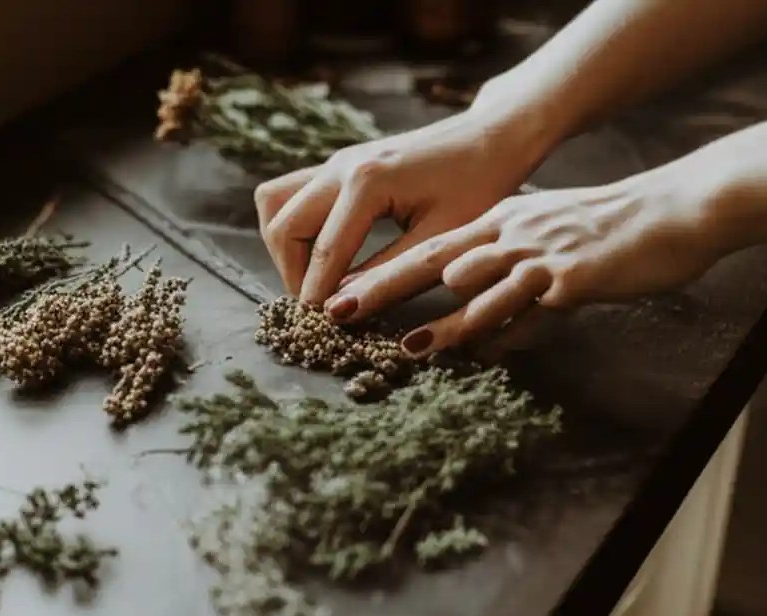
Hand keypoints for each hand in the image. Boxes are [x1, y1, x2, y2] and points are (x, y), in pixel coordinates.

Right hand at [253, 89, 556, 303]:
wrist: (491, 136)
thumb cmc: (479, 184)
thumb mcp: (440, 238)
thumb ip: (387, 273)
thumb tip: (343, 307)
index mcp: (368, 181)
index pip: (324, 250)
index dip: (315, 294)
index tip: (316, 328)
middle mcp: (341, 165)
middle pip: (282, 225)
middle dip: (291, 273)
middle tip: (315, 307)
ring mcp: (335, 160)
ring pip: (274, 203)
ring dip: (284, 245)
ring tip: (312, 280)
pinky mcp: (337, 164)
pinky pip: (290, 193)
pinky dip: (292, 226)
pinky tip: (321, 254)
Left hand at [328, 168, 732, 355]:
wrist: (674, 212)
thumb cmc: (612, 235)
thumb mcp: (552, 247)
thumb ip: (513, 289)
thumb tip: (485, 335)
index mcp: (501, 222)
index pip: (431, 246)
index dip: (385, 271)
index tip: (343, 292)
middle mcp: (511, 232)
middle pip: (434, 261)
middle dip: (386, 288)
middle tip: (342, 312)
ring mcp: (539, 253)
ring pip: (479, 289)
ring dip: (445, 322)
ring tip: (409, 348)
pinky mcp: (571, 276)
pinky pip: (530, 309)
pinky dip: (506, 333)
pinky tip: (485, 355)